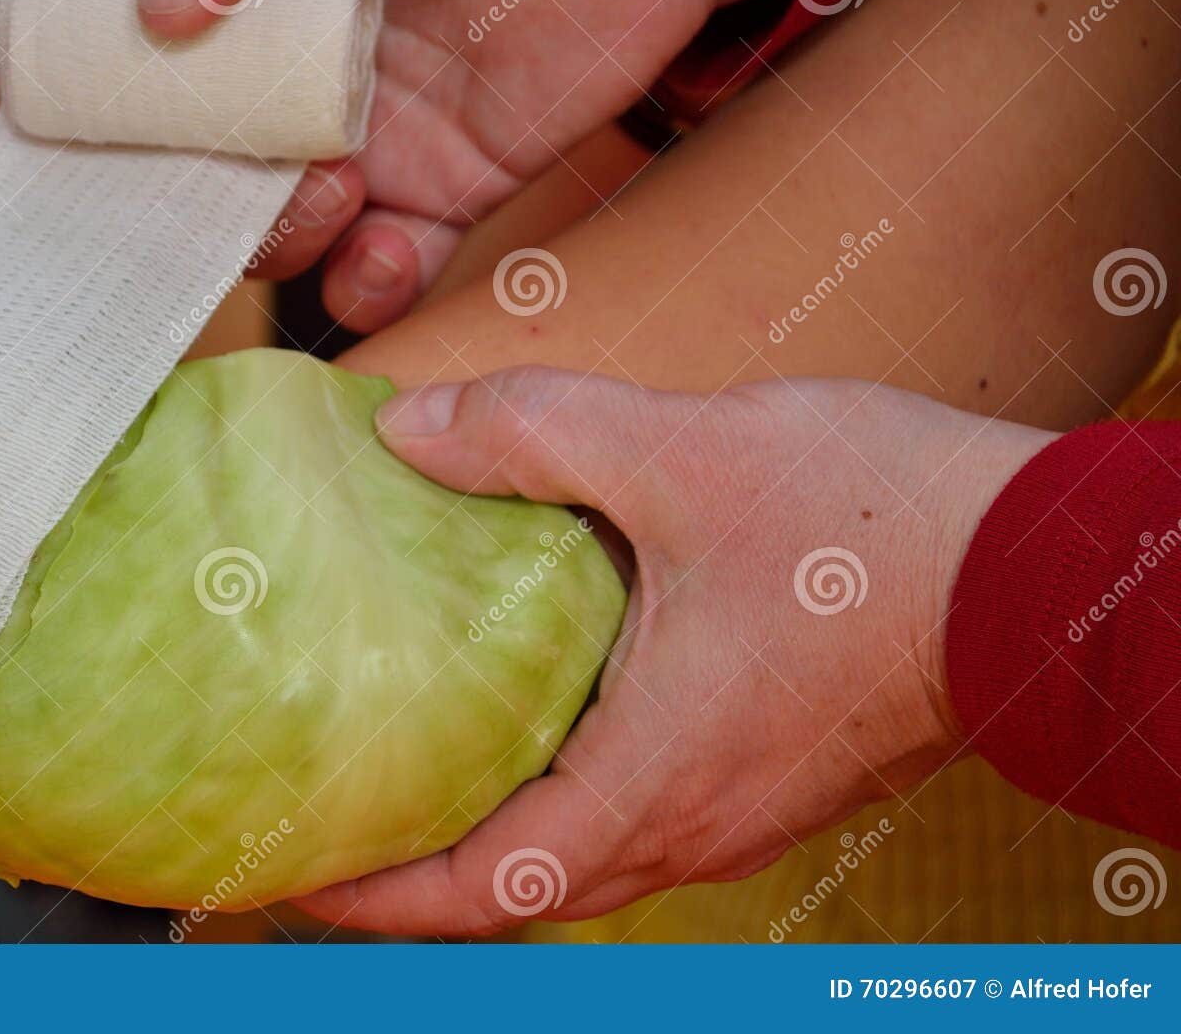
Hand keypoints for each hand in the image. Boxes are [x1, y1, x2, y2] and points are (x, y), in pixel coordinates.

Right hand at [138, 0, 784, 330]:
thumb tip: (164, 6)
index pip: (142, 72)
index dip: (99, 117)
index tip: (73, 147)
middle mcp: (294, 78)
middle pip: (203, 173)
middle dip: (199, 201)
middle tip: (240, 176)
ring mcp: (370, 139)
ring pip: (288, 231)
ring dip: (288, 238)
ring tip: (338, 187)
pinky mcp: (449, 187)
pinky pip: (393, 266)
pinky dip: (376, 284)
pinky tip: (386, 253)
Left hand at [294, 368, 1054, 934]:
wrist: (1034, 562)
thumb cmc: (882, 525)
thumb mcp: (682, 450)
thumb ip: (531, 431)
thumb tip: (405, 430)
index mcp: (652, 783)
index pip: (479, 894)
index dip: (373, 895)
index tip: (293, 871)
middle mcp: (688, 823)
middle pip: (517, 896)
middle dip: (413, 878)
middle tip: (329, 821)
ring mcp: (733, 806)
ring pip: (578, 861)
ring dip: (488, 842)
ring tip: (409, 779)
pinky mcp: (764, 771)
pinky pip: (632, 817)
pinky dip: (556, 800)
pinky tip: (528, 721)